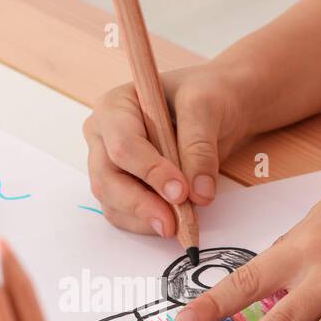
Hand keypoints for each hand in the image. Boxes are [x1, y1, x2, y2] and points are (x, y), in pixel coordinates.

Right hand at [82, 64, 251, 235]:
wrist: (216, 110)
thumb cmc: (205, 96)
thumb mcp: (206, 107)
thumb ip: (199, 147)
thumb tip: (198, 193)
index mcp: (115, 107)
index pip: (122, 146)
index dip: (150, 172)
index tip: (181, 192)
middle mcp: (103, 136)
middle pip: (107, 179)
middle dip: (140, 204)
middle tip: (173, 223)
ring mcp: (109, 164)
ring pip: (111, 202)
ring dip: (143, 218)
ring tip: (179, 224)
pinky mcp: (121, 186)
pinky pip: (123, 213)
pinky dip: (145, 223)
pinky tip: (171, 222)